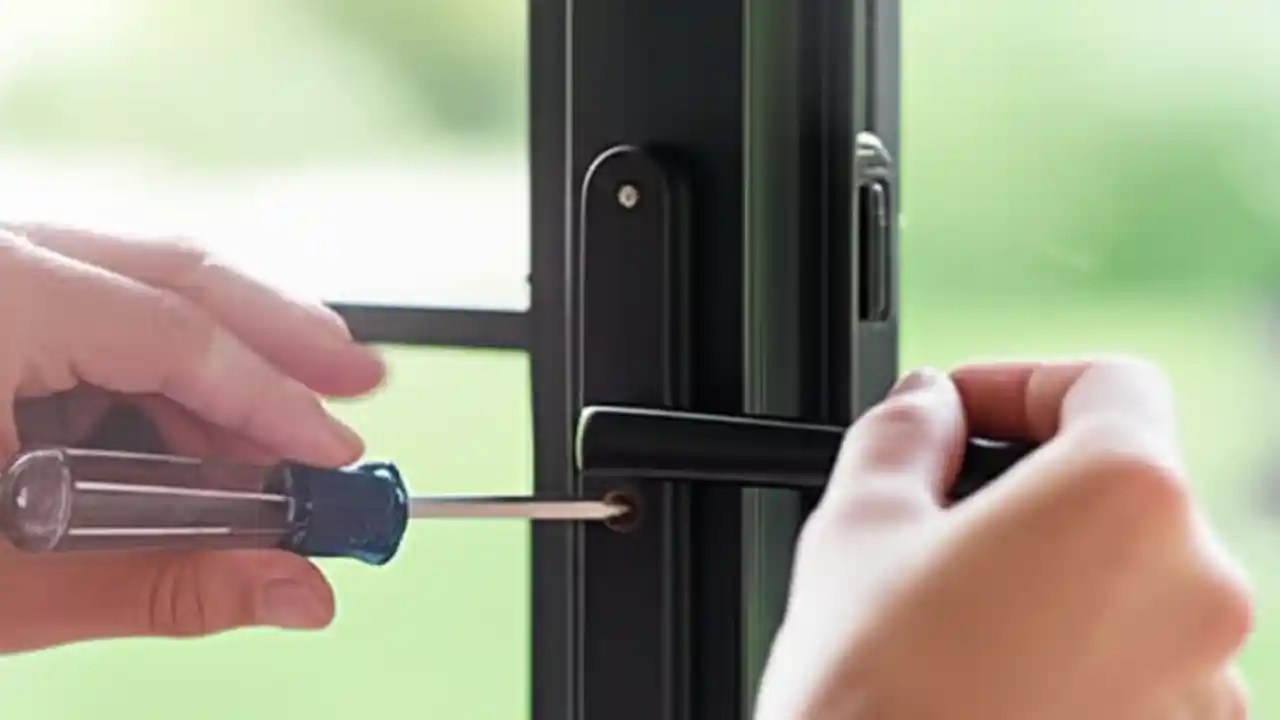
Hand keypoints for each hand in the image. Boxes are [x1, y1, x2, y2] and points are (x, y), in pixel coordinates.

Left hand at [0, 223, 385, 652]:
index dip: (271, 399)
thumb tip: (297, 591)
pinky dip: (148, 361)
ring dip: (216, 349)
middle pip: (164, 275)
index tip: (335, 455)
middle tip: (359, 383)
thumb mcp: (5, 585)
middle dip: (274, 336)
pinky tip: (189, 411)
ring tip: (288, 407)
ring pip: (126, 280)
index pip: (167, 332)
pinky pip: (81, 305)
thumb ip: (168, 584)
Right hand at [755, 361, 1252, 718]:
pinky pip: (1141, 676)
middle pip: (1123, 492)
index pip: (1108, 384)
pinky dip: (1077, 662)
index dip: (1022, 383)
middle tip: (933, 524)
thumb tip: (925, 403)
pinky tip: (990, 692)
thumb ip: (901, 436)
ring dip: (1053, 582)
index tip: (961, 416)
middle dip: (1028, 492)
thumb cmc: (872, 705)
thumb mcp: (856, 534)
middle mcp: (1198, 589)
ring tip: (950, 628)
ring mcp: (1208, 688)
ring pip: (1131, 589)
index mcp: (1125, 501)